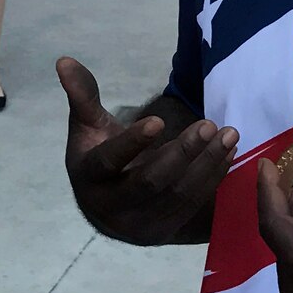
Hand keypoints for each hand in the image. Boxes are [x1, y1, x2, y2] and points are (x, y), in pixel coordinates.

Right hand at [59, 58, 232, 245]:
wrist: (107, 207)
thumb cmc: (99, 156)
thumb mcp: (88, 127)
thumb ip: (82, 95)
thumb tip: (64, 60)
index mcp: (89, 178)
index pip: (109, 162)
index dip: (132, 143)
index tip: (158, 120)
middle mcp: (111, 208)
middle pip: (151, 182)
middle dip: (183, 152)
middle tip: (209, 124)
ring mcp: (139, 226)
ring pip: (178, 194)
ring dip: (206, 164)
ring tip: (228, 134)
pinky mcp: (164, 232)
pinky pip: (193, 205)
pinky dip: (212, 178)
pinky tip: (228, 153)